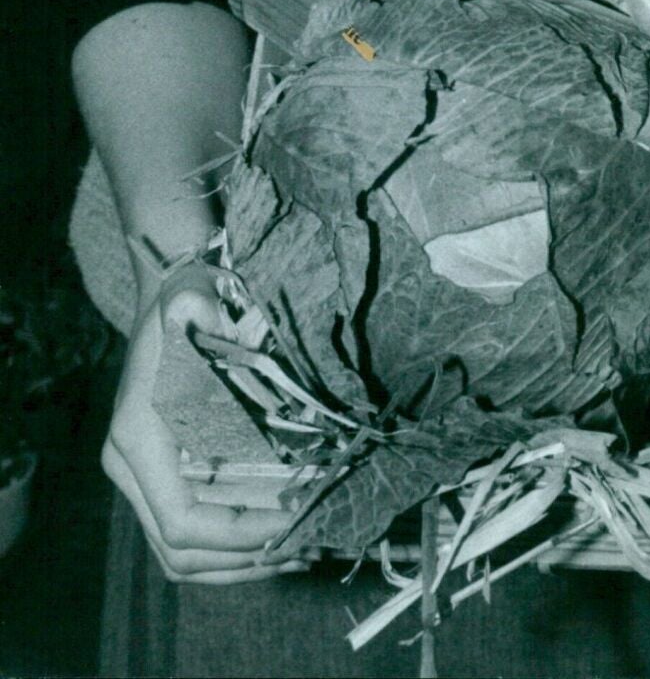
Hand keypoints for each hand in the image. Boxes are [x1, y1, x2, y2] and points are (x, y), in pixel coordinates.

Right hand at [104, 264, 305, 584]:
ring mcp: (147, 479)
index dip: (236, 533)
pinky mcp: (167, 477)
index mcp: (136, 441)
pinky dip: (234, 544)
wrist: (170, 296)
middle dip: (244, 559)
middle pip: (180, 552)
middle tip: (306, 547)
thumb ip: (190, 303)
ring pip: (183, 555)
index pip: (181, 521)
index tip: (291, 521)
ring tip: (301, 551)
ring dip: (241, 562)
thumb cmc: (183, 299)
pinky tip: (280, 533)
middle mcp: (133, 471)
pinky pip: (194, 533)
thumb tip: (196, 309)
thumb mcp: (186, 296)